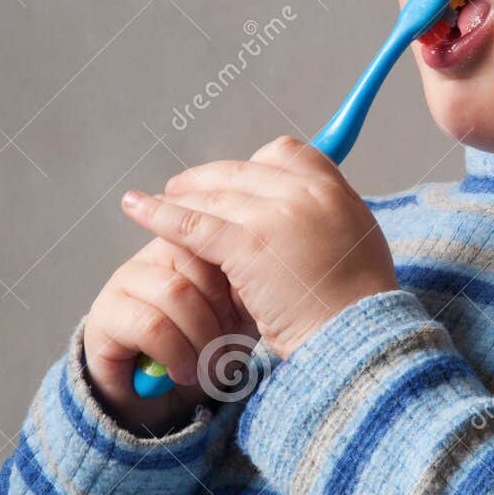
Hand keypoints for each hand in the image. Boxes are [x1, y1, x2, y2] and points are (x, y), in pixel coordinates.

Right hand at [83, 231, 259, 435]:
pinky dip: (176, 354)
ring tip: (207, 365)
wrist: (166, 404)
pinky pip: (150, 325)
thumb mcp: (238, 317)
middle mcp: (151, 257)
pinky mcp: (105, 317)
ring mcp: (124, 283)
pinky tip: (183, 372)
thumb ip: (245, 284)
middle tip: (227, 344)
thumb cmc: (204, 355)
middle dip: (220, 311)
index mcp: (187, 247)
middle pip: (197, 259)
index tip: (245, 313)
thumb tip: (256, 263)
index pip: (214, 234)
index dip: (234, 279)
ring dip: (200, 338)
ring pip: (175, 292)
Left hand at [120, 135, 400, 360]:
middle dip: (210, 179)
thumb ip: (327, 222)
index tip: (240, 181)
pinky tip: (136, 207)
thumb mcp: (357, 248)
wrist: (357, 340)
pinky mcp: (248, 245)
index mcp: (335, 192)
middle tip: (184, 187)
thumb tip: (297, 219)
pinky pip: (194, 223)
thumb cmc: (357, 310)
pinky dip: (160, 214)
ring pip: (216, 195)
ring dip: (183, 196)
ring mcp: (277, 216)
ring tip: (159, 199)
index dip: (255, 167)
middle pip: (244, 170)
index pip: (286, 154)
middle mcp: (307, 193)